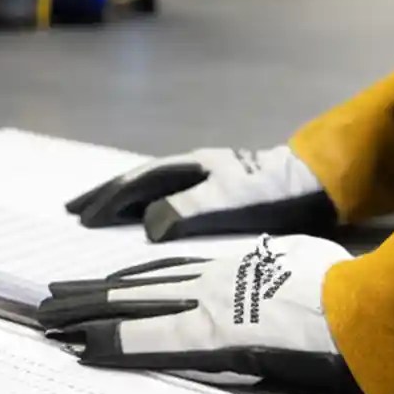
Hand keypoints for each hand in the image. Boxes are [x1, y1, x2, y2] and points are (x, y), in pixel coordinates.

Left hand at [36, 235, 364, 393]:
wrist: (370, 306)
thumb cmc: (347, 290)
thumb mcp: (297, 265)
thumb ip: (269, 269)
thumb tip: (266, 270)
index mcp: (230, 269)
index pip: (163, 273)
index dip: (123, 281)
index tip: (94, 287)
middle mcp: (210, 282)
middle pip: (134, 286)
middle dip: (88, 295)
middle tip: (48, 302)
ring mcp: (209, 309)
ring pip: (131, 308)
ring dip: (85, 317)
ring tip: (48, 324)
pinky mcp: (216, 339)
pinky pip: (154, 343)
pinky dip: (116, 344)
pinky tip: (86, 349)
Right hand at [66, 145, 336, 241]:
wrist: (320, 186)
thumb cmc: (274, 196)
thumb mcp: (229, 201)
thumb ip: (185, 210)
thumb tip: (147, 225)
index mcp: (191, 168)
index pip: (135, 185)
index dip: (106, 202)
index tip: (79, 220)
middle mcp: (194, 170)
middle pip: (138, 182)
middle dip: (104, 197)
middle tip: (73, 211)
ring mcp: (208, 180)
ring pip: (153, 188)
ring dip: (122, 202)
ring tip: (98, 214)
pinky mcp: (223, 195)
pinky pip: (171, 199)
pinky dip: (147, 208)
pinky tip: (146, 221)